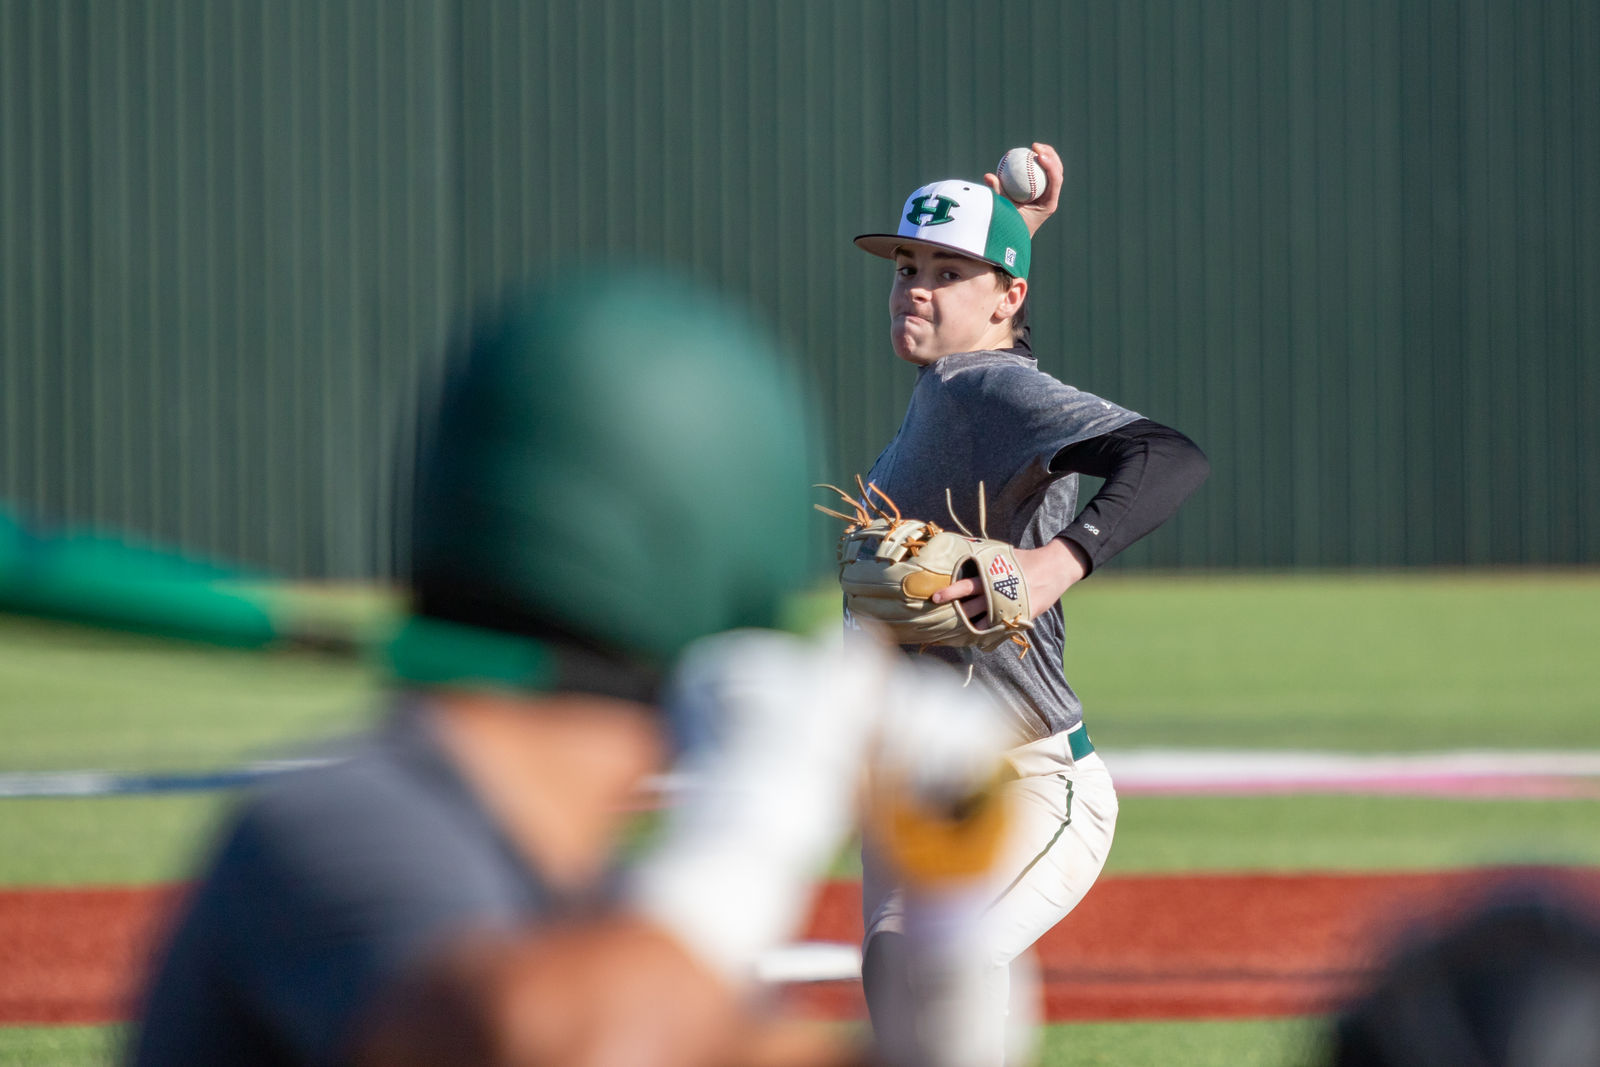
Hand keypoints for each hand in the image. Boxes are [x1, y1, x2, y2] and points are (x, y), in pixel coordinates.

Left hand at [929, 539, 1086, 624]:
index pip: (966, 586)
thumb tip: (961, 551)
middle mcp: (998, 593)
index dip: (950, 592)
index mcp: (992, 577)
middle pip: (971, 608)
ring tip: (955, 632)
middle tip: (939, 620)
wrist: (1054, 568)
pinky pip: (1000, 630)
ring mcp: (1009, 608)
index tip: (935, 597)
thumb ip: (984, 560)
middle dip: (954, 615)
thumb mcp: (1002, 556)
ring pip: (983, 622)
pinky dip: (988, 634)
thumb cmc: (1024, 561)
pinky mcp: (1020, 617)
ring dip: (969, 627)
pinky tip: (977, 637)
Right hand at [984, 142, 1064, 237]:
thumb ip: (997, 193)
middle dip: (1051, 155)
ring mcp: (1047, 194)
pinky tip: (1025, 155)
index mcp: (1049, 204)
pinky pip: (1040, 174)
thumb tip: (988, 176)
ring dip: (1045, 156)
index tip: (1038, 155)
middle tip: (1036, 146)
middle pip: (1058, 171)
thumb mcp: (1002, 210)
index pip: (1055, 180)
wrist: (1013, 238)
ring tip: (1033, 146)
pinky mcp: (1041, 191)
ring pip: (1051, 170)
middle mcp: (1051, 198)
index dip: (1050, 165)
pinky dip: (1034, 164)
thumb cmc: (1007, 226)